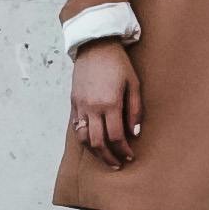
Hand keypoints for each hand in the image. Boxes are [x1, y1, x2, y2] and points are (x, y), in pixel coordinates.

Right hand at [69, 39, 144, 166]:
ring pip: (83, 139)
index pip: (115, 137)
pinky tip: (93, 143)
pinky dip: (85, 139)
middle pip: (98, 143)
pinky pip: (76, 127)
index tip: (130, 156)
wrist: (95, 45)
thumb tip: (135, 133)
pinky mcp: (74, 102)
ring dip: (94, 152)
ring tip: (105, 157)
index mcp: (110, 103)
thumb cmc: (118, 63)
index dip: (123, 150)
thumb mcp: (133, 84)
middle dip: (108, 157)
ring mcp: (81, 106)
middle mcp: (92, 108)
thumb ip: (135, 110)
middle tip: (118, 164)